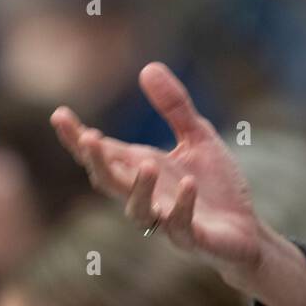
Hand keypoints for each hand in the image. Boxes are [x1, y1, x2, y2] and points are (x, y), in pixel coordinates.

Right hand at [50, 62, 264, 287]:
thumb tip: (147, 67)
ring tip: (146, 162)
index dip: (77, 139)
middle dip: (97, 162)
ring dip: (138, 188)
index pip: (103, 154)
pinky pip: (180, 226)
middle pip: (109, 183)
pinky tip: (189, 183)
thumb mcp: (197, 136)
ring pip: (138, 211)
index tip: (59, 114)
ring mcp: (166, 220)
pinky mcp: (193, 238)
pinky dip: (182, 205)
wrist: (247, 229)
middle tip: (89, 138)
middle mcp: (147, 196)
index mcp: (142, 169)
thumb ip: (174, 106)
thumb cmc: (215, 185)